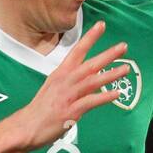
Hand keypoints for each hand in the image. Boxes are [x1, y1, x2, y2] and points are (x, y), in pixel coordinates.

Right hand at [14, 20, 128, 150]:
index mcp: (61, 73)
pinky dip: (104, 97)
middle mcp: (65, 81)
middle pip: (89, 64)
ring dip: (111, 74)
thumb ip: (70, 81)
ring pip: (93, 80)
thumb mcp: (53, 88)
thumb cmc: (40, 110)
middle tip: (123, 46)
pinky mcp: (71, 111)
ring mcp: (68, 95)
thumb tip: (85, 78)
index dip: (90, 37)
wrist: (26, 127)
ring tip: (125, 69)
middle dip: (107, 54)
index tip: (101, 25)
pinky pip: (91, 101)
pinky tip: (116, 94)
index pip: (77, 51)